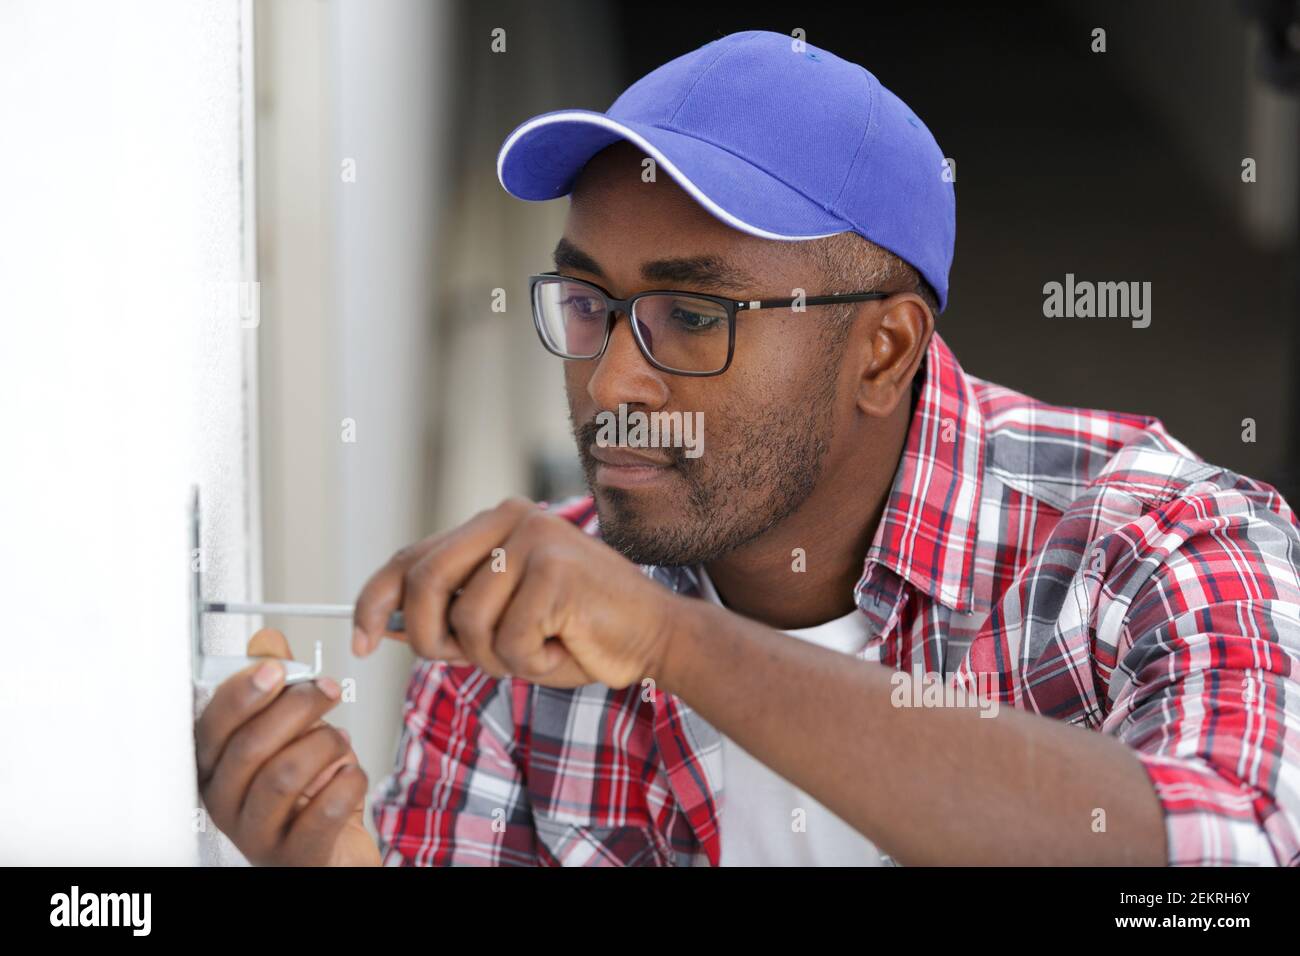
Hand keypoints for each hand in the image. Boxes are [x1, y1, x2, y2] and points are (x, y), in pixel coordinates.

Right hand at [194, 628, 379, 865]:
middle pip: (251, 746)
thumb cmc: (308, 794)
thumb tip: (267, 642)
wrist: (334, 854)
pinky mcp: (296, 856)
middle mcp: (227, 803)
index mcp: (217, 769)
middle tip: (327, 691)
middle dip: (297, 708)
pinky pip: (323, 812)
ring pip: (284, 775)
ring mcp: (257, 835)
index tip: (277, 668)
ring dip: (323, 745)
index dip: (242, 693)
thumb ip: (279, 688)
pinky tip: (352, 774)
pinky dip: (348, 783)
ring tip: (340, 740)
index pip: (211, 727)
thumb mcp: (291, 733)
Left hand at [351, 497, 686, 688]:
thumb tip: (384, 627)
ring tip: (539, 648)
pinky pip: (509, 640)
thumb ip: (453, 614)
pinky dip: (531, 664)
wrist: (654, 636)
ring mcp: (535, 539)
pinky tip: (564, 647)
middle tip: (465, 660)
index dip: (375, 600)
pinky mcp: (556, 569)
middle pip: (425, 582)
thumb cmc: (576, 632)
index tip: (361, 642)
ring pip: (467, 622)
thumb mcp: (502, 621)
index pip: (410, 556)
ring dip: (498, 659)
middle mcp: (510, 518)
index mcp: (493, 523)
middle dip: (432, 638)